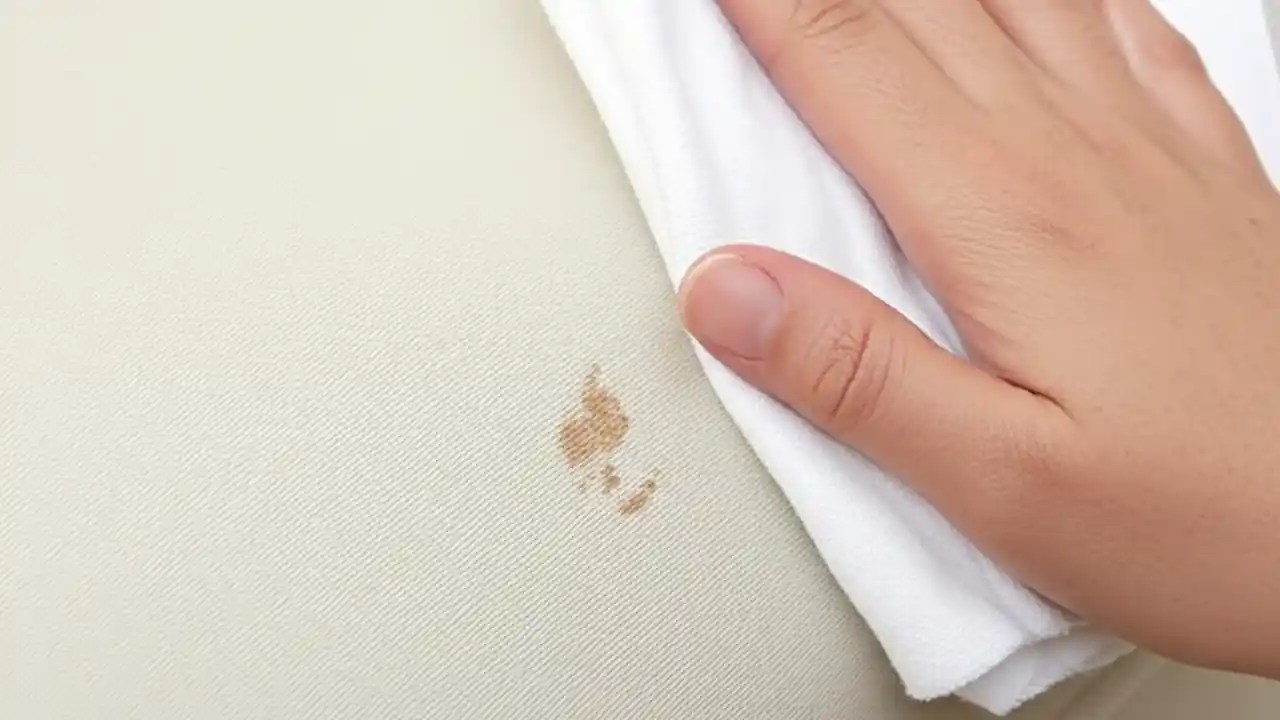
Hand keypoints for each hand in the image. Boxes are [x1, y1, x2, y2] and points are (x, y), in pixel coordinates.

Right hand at [678, 0, 1279, 676]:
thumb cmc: (1209, 516)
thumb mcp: (1000, 481)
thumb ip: (853, 375)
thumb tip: (721, 288)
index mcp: (1001, 217)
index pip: (846, 59)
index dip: (764, 1)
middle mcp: (1073, 152)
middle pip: (916, 3)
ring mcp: (1147, 148)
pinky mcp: (1202, 168)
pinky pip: (1125, 25)